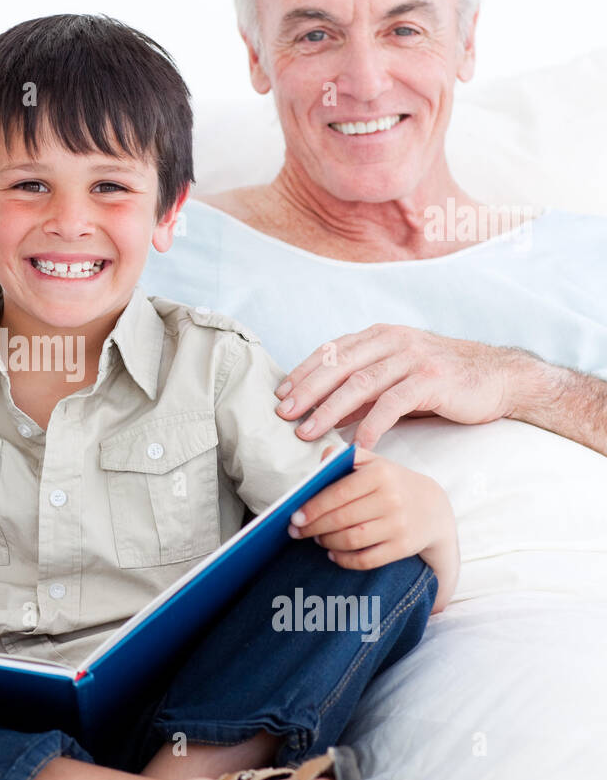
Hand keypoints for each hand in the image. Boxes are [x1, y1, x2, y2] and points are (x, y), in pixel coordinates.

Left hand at [274, 326, 512, 448]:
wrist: (499, 377)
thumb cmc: (443, 381)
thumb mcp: (398, 378)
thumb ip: (364, 390)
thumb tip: (323, 413)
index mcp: (381, 335)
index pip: (332, 351)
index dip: (304, 372)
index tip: (280, 395)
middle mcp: (393, 340)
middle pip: (339, 365)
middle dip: (307, 390)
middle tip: (284, 414)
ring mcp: (413, 358)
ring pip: (361, 383)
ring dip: (330, 410)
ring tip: (308, 432)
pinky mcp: (432, 380)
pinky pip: (393, 404)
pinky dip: (372, 425)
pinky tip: (357, 444)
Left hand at [288, 449, 457, 608]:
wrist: (433, 509)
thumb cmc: (392, 483)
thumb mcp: (375, 463)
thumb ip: (347, 457)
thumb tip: (323, 458)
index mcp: (380, 474)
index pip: (338, 492)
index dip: (313, 507)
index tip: (294, 516)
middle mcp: (391, 499)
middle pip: (341, 519)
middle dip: (313, 527)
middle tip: (297, 531)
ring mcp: (399, 525)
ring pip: (351, 540)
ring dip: (327, 542)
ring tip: (317, 538)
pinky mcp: (403, 547)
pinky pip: (366, 560)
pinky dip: (345, 560)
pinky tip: (334, 554)